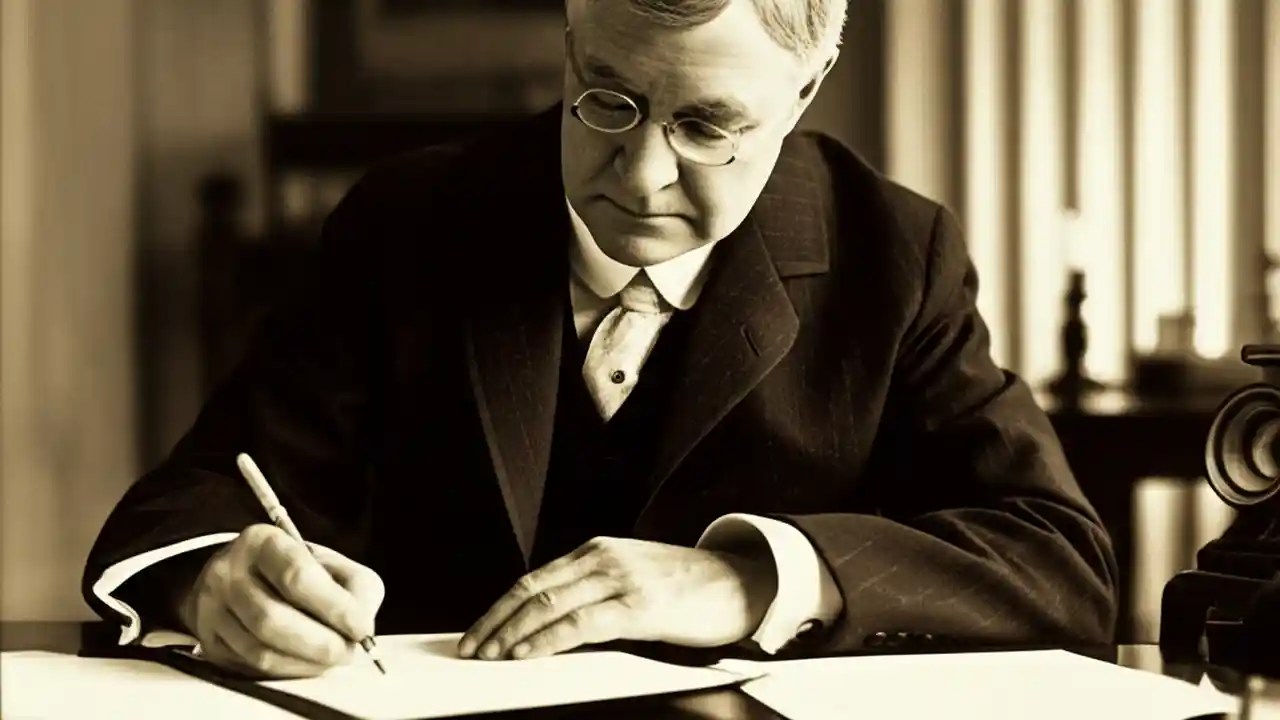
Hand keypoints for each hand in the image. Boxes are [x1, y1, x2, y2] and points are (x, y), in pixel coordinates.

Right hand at [176, 524, 384, 678]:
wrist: (237, 577)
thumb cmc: (293, 569)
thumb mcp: (327, 561)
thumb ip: (354, 586)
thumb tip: (362, 627)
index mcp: (262, 542)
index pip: (297, 577)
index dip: (334, 607)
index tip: (361, 627)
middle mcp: (228, 573)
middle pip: (273, 620)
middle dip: (320, 643)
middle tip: (348, 651)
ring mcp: (211, 609)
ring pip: (261, 651)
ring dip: (306, 662)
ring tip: (332, 658)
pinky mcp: (210, 642)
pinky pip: (252, 667)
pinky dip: (288, 671)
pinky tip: (307, 664)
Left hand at [457, 537, 776, 660]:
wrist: (741, 582)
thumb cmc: (689, 587)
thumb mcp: (634, 576)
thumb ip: (596, 590)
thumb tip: (549, 624)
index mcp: (598, 550)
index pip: (535, 578)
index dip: (501, 606)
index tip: (478, 630)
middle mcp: (604, 558)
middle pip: (533, 589)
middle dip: (495, 621)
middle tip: (472, 647)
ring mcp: (621, 580)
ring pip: (549, 604)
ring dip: (512, 633)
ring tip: (490, 655)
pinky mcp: (639, 606)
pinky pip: (580, 624)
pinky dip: (546, 639)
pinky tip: (527, 653)